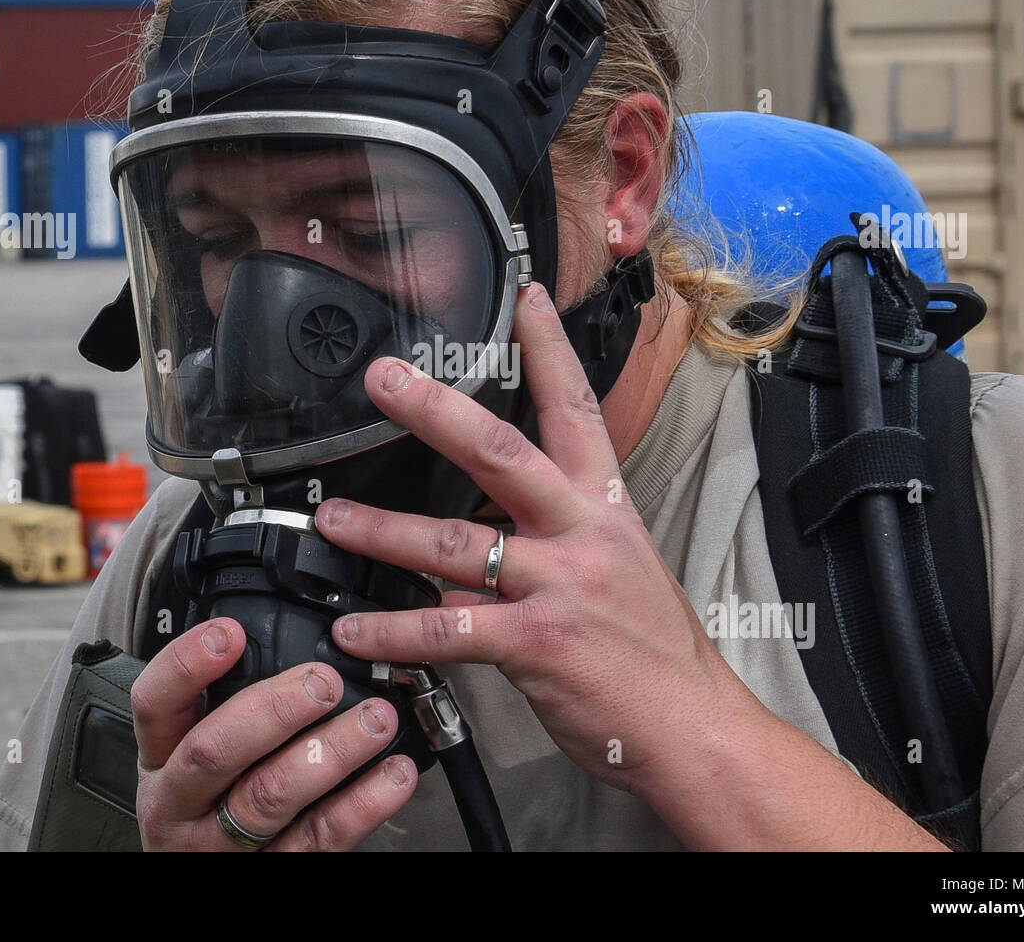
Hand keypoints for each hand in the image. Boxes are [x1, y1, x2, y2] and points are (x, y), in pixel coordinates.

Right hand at [131, 619, 417, 850]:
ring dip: (330, 751)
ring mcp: (221, 846)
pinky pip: (319, 837)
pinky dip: (364, 803)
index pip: (155, 703)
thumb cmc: (212, 803)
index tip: (232, 633)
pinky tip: (393, 773)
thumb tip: (284, 635)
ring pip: (270, 796)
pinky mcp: (272, 871)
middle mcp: (181, 802)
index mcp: (162, 757)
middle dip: (274, 709)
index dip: (188, 664)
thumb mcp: (198, 750)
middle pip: (213, 750)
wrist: (211, 879)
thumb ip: (229, 703)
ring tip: (375, 720)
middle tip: (323, 683)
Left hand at [313, 282, 740, 797]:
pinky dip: (393, 631)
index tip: (524, 298)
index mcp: (605, 505)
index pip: (577, 408)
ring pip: (454, 543)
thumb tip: (479, 541)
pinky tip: (354, 630)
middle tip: (384, 379)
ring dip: (381, 531)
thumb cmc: (653, 650)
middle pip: (500, 453)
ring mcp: (560, 586)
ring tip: (332, 520)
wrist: (692, 725)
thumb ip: (551, 541)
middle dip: (434, 411)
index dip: (550, 348)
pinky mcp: (538, 645)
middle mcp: (582, 533)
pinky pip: (449, 630)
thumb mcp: (619, 569)